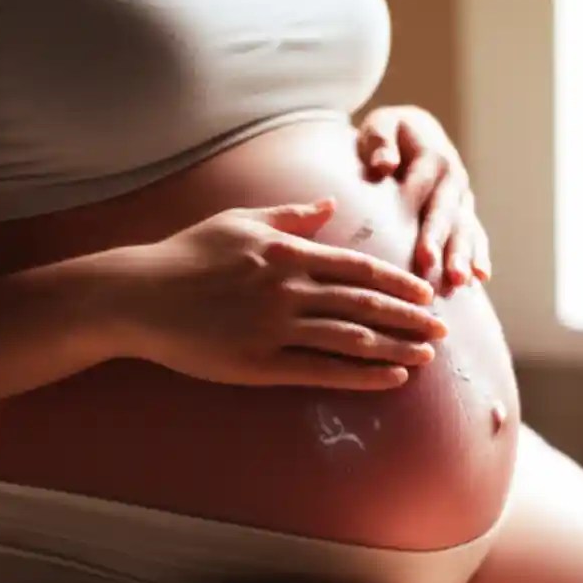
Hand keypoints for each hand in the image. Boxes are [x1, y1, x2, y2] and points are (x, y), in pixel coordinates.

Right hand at [105, 198, 446, 390]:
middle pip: (364, 304)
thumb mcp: (238, 222)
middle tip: (444, 329)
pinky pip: (322, 371)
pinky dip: (362, 375)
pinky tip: (390, 378)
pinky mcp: (259, 363)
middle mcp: (287, 288)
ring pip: (350, 339)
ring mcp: (274, 327)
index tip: (427, 293)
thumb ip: (289, 216)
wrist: (137, 296)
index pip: (357, 268)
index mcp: (286, 252)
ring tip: (426, 357)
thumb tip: (329, 205)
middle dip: (410, 317)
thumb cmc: (186, 255)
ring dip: (395, 348)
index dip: (398, 283)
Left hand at [357, 105, 490, 291]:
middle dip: (440, 241)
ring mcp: (462, 198)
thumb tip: (383, 165)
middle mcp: (454, 179)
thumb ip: (380, 141)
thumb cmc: (390, 133)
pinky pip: (476, 235)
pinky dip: (480, 255)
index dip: (415, 212)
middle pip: (446, 213)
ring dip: (463, 256)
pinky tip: (481, 278)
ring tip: (459, 281)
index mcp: (433, 156)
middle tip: (432, 267)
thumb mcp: (381, 126)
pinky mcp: (465, 213)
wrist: (415, 131)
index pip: (422, 187)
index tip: (409, 240)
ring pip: (464, 229)